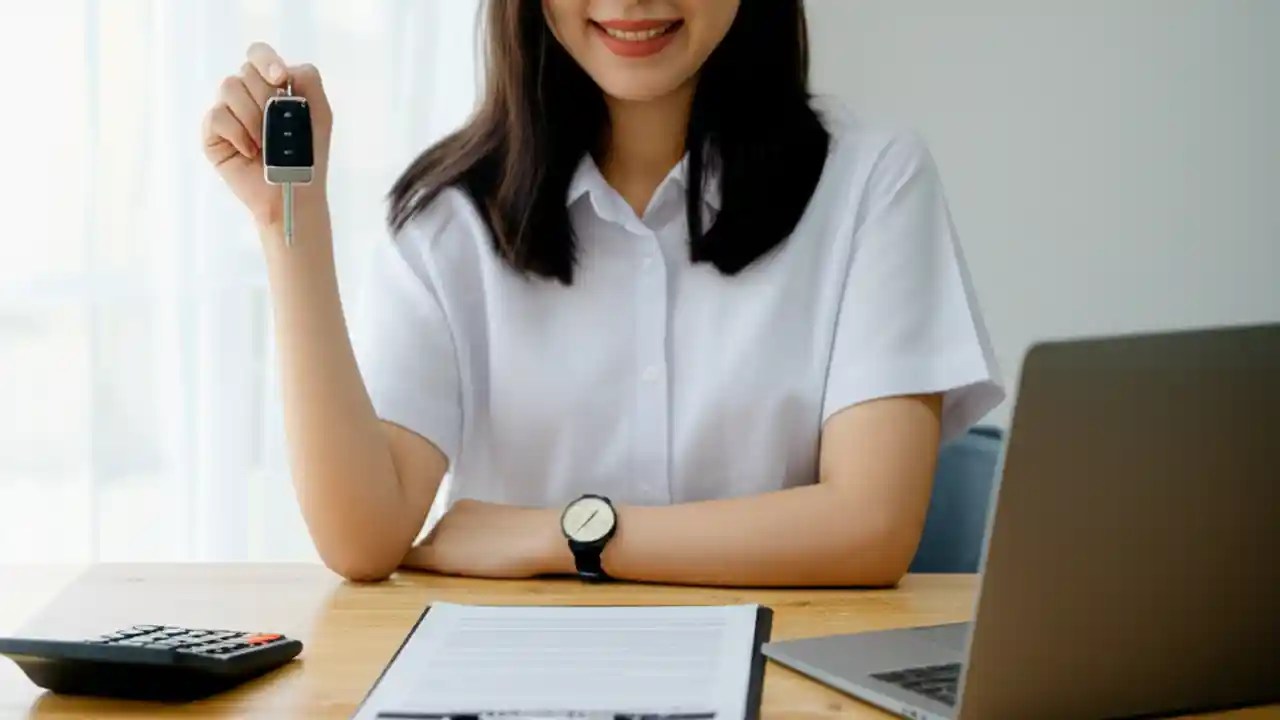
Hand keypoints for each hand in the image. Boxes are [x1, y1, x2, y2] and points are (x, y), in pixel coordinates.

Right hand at [201, 42, 332, 229]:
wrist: (293, 192)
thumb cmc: (307, 155)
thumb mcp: (319, 113)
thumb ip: (308, 81)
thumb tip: (282, 69)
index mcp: (271, 86)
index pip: (258, 55)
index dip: (266, 61)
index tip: (280, 78)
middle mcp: (246, 95)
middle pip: (246, 71)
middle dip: (267, 98)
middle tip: (278, 125)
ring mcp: (228, 112)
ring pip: (229, 88)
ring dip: (253, 117)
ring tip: (265, 142)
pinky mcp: (213, 133)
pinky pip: (218, 116)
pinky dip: (238, 134)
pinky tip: (250, 152)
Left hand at [403, 500, 570, 578]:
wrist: (542, 536)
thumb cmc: (536, 536)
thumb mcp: (504, 530)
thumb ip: (484, 535)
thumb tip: (479, 551)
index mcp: (465, 508)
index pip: (443, 532)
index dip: (446, 548)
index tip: (456, 560)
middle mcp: (448, 515)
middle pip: (429, 542)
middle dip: (436, 556)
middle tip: (459, 572)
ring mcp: (442, 532)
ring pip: (422, 553)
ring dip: (428, 565)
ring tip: (456, 578)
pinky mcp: (441, 553)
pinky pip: (411, 561)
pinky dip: (401, 566)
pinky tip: (400, 574)